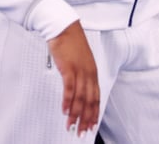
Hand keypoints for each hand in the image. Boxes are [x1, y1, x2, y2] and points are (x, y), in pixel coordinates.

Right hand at [48, 21, 99, 135]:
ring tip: (71, 126)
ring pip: (80, 98)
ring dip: (76, 115)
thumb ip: (77, 71)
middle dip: (86, 119)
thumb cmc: (68, 41)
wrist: (62, 26)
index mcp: (92, 72)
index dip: (94, 113)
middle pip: (90, 102)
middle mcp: (89, 74)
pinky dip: (68, 101)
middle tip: (81, 132)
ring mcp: (80, 71)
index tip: (91, 125)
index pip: (96, 98)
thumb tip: (73, 83)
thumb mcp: (77, 59)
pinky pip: (70, 89)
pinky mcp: (69, 68)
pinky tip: (65, 111)